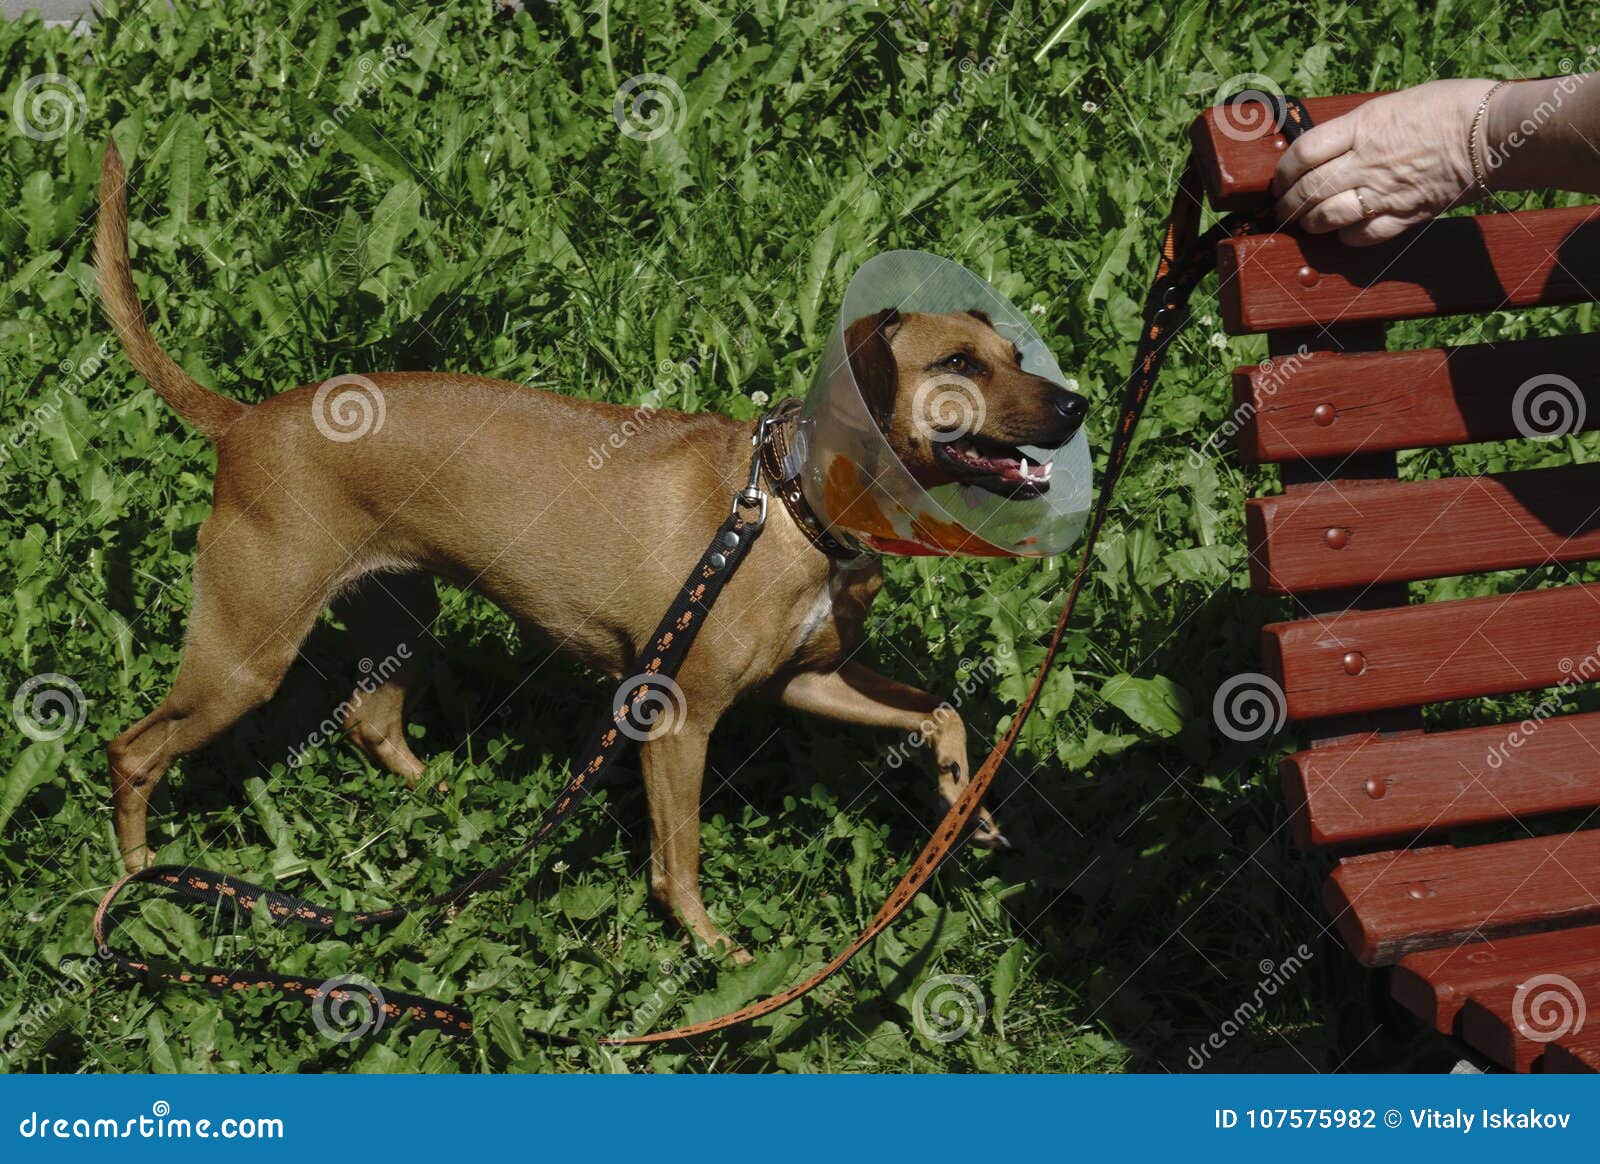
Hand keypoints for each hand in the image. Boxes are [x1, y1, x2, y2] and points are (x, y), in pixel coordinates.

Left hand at [1271, 79, 1493, 245]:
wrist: (1493, 132)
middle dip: (1287, 204)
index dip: (1283, 171)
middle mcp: (1367, 161)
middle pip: (1308, 189)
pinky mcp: (1404, 215)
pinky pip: (1362, 235)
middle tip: (1282, 209)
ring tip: (1305, 224)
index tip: (1280, 179)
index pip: (1303, 153)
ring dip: (1309, 224)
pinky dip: (1346, 237)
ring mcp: (1384, 191)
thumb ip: (1360, 128)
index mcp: (1363, 126)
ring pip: (1327, 217)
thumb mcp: (1394, 104)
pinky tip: (1344, 233)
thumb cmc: (1449, 107)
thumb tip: (1331, 147)